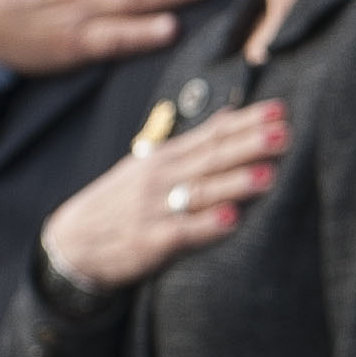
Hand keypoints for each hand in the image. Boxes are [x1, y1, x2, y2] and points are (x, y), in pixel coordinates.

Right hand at [39, 102, 285, 292]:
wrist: (72, 245)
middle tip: (283, 134)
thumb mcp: (150, 165)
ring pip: (200, 192)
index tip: (279, 111)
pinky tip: (232, 219)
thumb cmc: (121, 203)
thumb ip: (193, 143)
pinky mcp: (151, 241)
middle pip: (211, 158)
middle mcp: (161, 178)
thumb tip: (230, 114)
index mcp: (165, 157)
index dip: (246, 122)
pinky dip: (207, 225)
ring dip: (235, 183)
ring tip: (267, 174)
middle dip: (249, 146)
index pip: (211, 134)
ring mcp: (155, 208)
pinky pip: (183, 232)